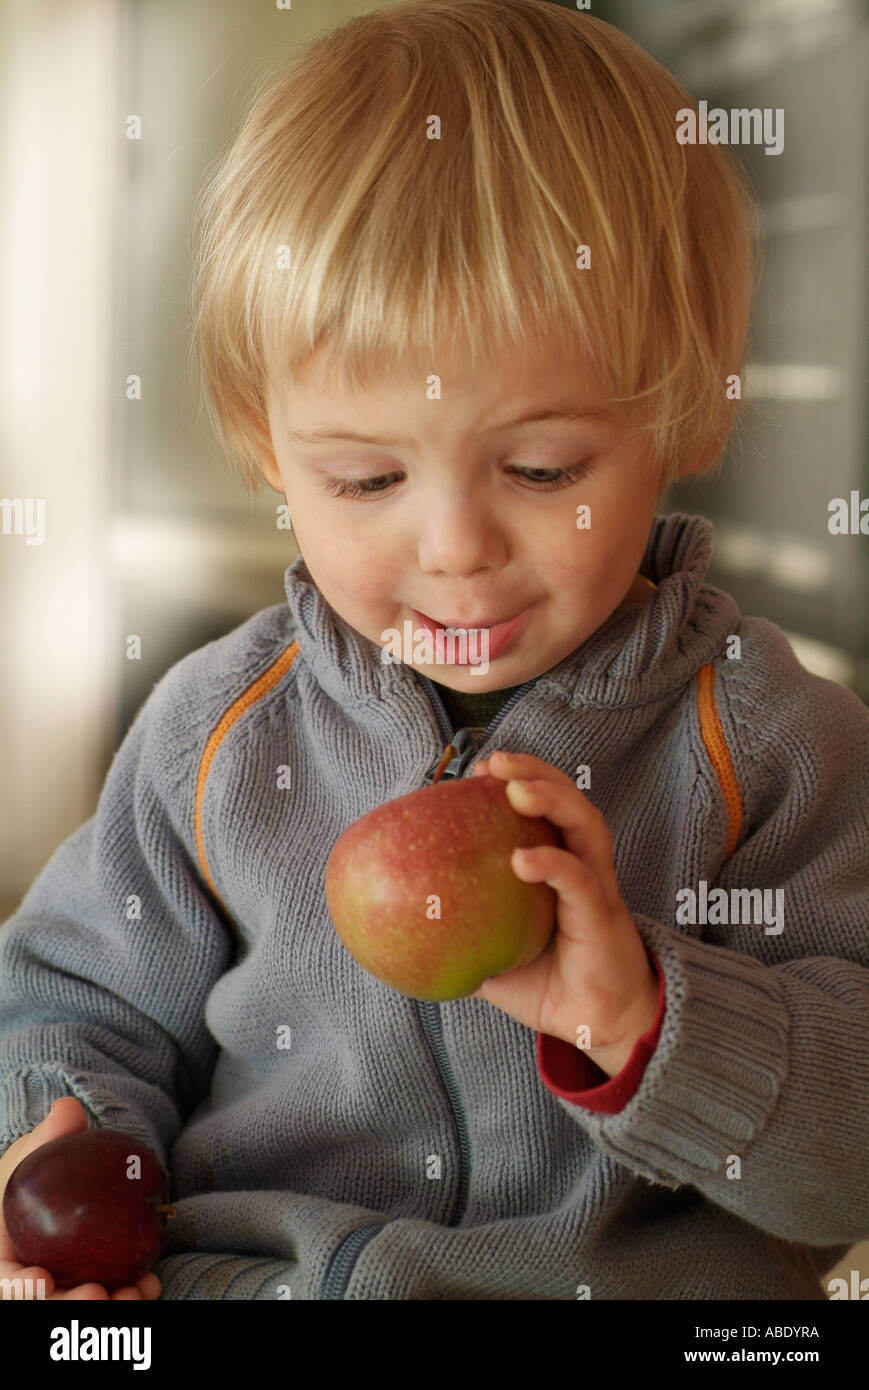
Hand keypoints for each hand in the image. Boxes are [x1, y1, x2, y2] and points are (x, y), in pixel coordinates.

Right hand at [0, 1097, 161, 1299]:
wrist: (59, 1188)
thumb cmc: (32, 1174)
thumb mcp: (32, 1153)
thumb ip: (46, 1137)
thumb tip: (67, 1110)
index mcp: (5, 1258)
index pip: (6, 1281)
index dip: (20, 1288)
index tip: (41, 1280)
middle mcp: (35, 1280)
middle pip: (47, 1304)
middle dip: (69, 1306)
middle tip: (96, 1295)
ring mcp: (67, 1286)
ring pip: (83, 1305)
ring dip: (109, 1307)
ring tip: (133, 1294)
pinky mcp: (97, 1283)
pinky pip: (113, 1295)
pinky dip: (132, 1295)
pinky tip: (149, 1284)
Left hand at [468, 751, 659, 1077]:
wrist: (595, 1025)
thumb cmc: (546, 984)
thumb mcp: (490, 954)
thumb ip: (458, 933)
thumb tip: (403, 923)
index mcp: (557, 865)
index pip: (543, 806)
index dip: (517, 779)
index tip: (478, 770)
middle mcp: (581, 865)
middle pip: (568, 799)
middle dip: (535, 772)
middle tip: (496, 763)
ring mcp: (595, 888)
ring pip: (585, 825)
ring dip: (552, 798)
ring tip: (516, 790)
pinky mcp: (601, 917)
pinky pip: (580, 881)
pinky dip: (553, 864)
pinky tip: (523, 859)